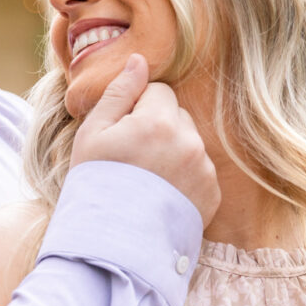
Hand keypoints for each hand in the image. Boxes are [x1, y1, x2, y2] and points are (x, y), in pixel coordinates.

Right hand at [69, 54, 218, 226]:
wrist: (111, 245)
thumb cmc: (95, 185)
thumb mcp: (93, 134)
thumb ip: (118, 92)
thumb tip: (139, 60)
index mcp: (159, 122)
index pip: (159, 91)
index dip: (137, 108)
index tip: (122, 135)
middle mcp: (189, 142)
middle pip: (177, 115)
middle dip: (157, 128)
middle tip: (132, 159)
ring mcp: (204, 170)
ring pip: (189, 142)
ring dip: (172, 151)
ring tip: (145, 181)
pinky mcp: (212, 194)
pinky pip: (199, 170)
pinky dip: (183, 177)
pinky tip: (160, 195)